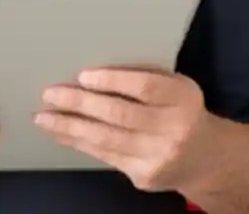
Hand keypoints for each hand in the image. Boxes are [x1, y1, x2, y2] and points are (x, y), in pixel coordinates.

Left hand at [34, 68, 220, 192]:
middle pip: (119, 114)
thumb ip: (144, 78)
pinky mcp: (144, 176)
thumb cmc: (179, 111)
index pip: (145, 87)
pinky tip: (60, 133)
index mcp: (181, 98)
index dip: (112, 81)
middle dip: (80, 103)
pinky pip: (104, 156)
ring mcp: (158, 156)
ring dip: (69, 126)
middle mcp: (173, 129)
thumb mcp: (174, 88)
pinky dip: (78, 142)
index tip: (83, 75)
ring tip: (42, 117)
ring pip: (106, 139)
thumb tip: (89, 72)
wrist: (205, 158)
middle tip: (50, 94)